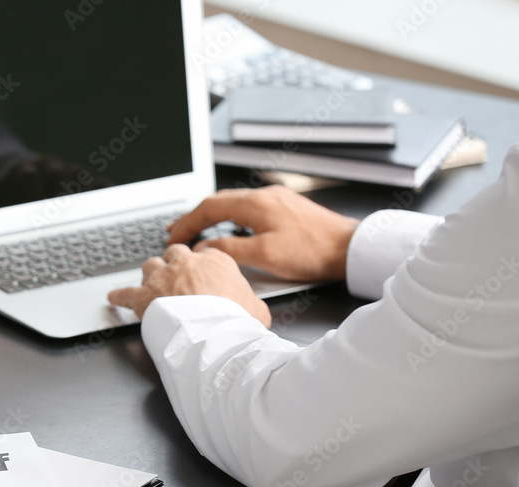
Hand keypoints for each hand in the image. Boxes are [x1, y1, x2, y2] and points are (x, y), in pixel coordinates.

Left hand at [108, 244, 271, 326]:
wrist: (213, 334)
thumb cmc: (237, 322)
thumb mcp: (258, 310)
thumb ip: (253, 304)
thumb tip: (257, 312)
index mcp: (214, 262)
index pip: (205, 255)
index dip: (200, 266)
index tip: (200, 273)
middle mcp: (185, 264)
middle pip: (173, 253)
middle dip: (173, 264)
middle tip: (174, 276)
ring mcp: (161, 278)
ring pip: (149, 266)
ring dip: (150, 275)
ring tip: (150, 285)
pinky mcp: (142, 297)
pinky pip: (124, 292)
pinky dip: (119, 296)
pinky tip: (114, 298)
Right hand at [166, 185, 358, 282]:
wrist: (349, 248)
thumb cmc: (312, 251)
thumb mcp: (263, 255)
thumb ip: (228, 249)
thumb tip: (204, 248)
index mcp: (255, 203)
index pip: (208, 207)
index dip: (186, 223)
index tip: (173, 236)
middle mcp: (264, 196)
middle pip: (218, 202)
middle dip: (194, 218)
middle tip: (177, 232)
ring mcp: (275, 200)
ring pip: (233, 205)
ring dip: (211, 217)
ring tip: (197, 232)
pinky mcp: (284, 209)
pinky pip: (248, 209)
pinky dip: (230, 219)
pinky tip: (228, 230)